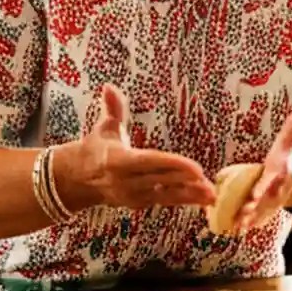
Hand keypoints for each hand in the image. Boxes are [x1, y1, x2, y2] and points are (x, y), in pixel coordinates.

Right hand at [74, 84, 215, 208]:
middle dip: (186, 182)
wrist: (79, 178)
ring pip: (165, 195)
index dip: (173, 165)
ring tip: (212, 196)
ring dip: (190, 196)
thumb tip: (108, 87)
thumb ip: (112, 108)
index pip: (150, 162)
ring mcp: (132, 195)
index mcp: (118, 160)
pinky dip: (184, 200)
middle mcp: (126, 181)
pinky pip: (164, 201)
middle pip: (161, 180)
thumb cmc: (97, 147)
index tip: (195, 168)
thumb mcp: (104, 126)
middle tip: (210, 183)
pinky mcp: (139, 203)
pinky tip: (203, 199)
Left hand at [235, 110, 291, 229]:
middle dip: (256, 206)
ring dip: (250, 218)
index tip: (255, 194)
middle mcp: (279, 186)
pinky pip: (260, 215)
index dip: (264, 185)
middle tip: (243, 214)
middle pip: (267, 198)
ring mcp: (275, 198)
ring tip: (236, 226)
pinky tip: (235, 229)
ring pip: (262, 210)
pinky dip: (250, 222)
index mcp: (282, 168)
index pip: (274, 177)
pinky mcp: (270, 205)